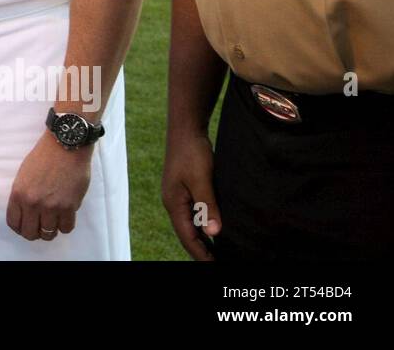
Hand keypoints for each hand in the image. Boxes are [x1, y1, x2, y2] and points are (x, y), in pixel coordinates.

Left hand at [6, 133, 92, 241]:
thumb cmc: (44, 156)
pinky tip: (65, 216)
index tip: (25, 226)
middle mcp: (32, 203)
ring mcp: (51, 206)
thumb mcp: (23, 175)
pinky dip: (65, 225)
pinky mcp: (69, 206)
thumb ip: (23, 195)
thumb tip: (25, 213)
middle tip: (40, 226)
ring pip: (48, 233)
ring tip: (54, 221)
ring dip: (51, 230)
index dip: (20, 228)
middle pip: (30, 233)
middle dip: (34, 233)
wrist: (65, 145)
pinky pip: (66, 228)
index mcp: (18, 194)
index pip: (14, 223)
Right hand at [161, 130, 220, 260]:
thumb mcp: (201, 179)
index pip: (187, 237)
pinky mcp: (186, 189)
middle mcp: (174, 203)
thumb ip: (207, 206)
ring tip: (219, 252)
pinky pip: (194, 214)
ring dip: (203, 239)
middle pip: (187, 234)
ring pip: (190, 225)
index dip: (201, 254)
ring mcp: (179, 196)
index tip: (216, 265)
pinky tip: (214, 228)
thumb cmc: (192, 152)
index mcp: (173, 203)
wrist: (186, 129)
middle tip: (219, 262)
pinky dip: (203, 225)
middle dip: (201, 250)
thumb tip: (213, 234)